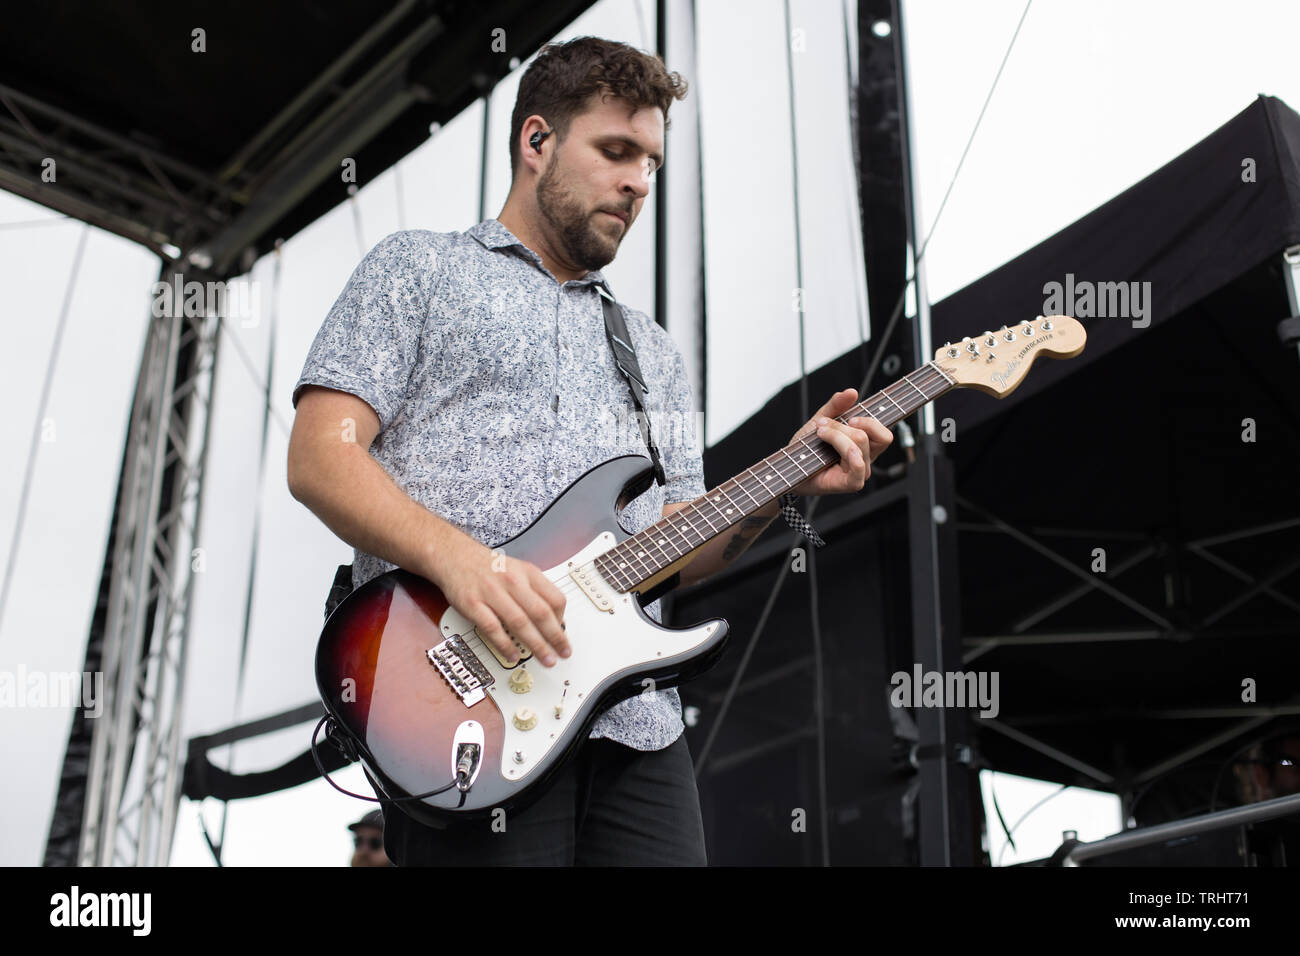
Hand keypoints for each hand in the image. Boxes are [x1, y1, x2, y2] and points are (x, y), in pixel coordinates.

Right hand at [430, 532, 569, 666]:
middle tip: (562, 653)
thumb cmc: (489, 567)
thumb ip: (536, 591)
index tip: (563, 634)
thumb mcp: (519, 570)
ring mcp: (492, 592)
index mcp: (528, 573)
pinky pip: (492, 628)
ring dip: (535, 645)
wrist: (455, 555)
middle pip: (541, 613)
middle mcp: (512, 581)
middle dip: (555, 637)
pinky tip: (513, 655)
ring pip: (520, 622)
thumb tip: (554, 618)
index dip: (562, 620)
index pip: (555, 598)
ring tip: (544, 659)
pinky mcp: (473, 604)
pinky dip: (505, 645)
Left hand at [786, 388, 892, 495]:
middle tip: (823, 426)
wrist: (790, 467)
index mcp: (866, 445)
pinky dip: (849, 454)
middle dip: (842, 426)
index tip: (850, 418)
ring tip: (819, 434)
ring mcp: (859, 472)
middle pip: (869, 435)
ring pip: (858, 445)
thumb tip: (851, 392)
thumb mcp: (821, 420)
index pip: (884, 434)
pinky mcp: (850, 483)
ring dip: (836, 435)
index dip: (870, 422)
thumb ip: (836, 406)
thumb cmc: (807, 448)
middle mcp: (866, 459)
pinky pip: (858, 468)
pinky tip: (833, 450)